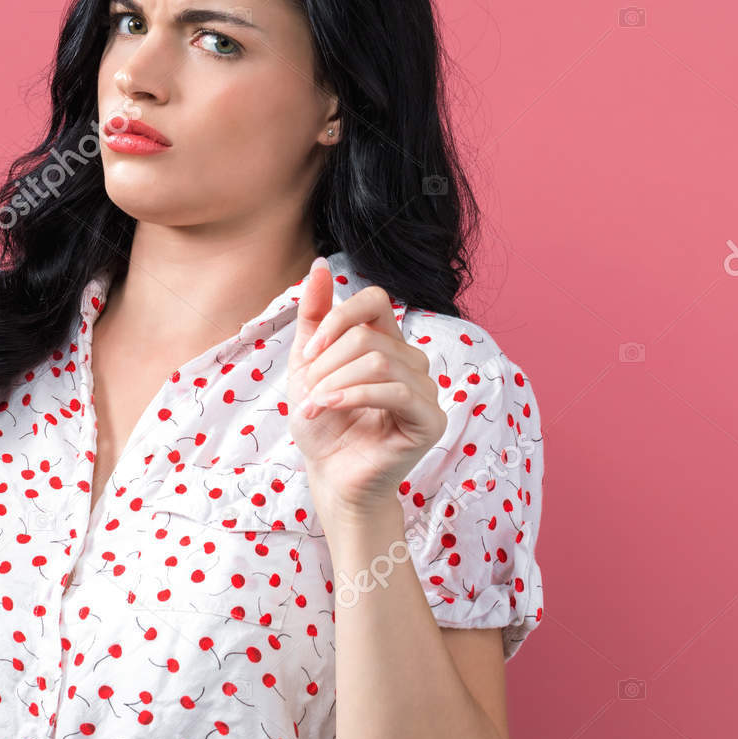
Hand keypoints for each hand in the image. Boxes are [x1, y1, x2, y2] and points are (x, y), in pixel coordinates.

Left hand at [286, 257, 447, 524]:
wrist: (330, 474)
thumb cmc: (322, 423)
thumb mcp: (308, 364)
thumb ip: (315, 316)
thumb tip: (320, 264)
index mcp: (386, 342)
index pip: (375, 299)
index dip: (338, 317)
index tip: (310, 352)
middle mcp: (412, 361)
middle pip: (367, 336)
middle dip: (325, 365)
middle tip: (308, 394)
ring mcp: (426, 390)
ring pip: (378, 361)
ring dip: (333, 384)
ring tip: (314, 407)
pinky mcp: (430, 420)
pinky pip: (394, 390)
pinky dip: (352, 397)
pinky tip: (328, 409)